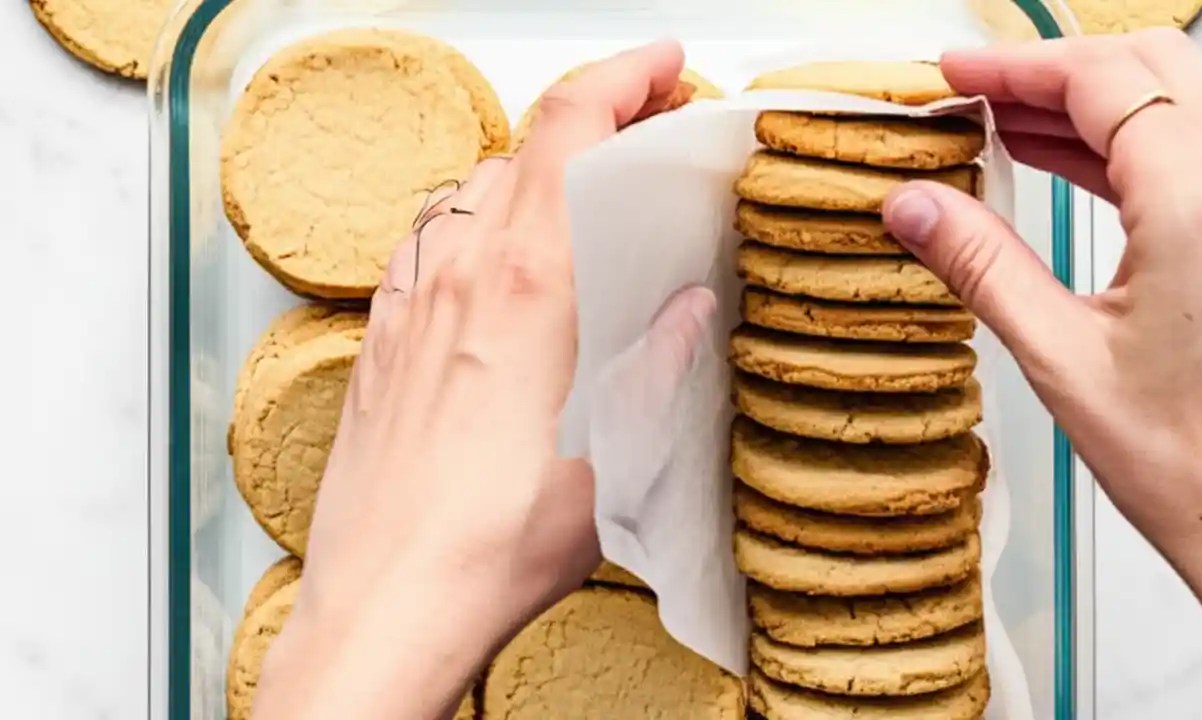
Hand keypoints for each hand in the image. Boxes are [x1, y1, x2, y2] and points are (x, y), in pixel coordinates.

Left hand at [250, 40, 715, 719]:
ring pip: (471, 189)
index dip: (622, 76)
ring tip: (573, 195)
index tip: (660, 64)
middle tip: (639, 132)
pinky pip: (426, 242)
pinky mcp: (382, 339)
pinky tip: (488, 261)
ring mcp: (410, 301)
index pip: (571, 127)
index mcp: (526, 283)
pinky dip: (470, 222)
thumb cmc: (492, 544)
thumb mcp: (622, 456)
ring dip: (528, 170)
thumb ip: (661, 364)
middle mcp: (458, 273)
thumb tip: (687, 307)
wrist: (389, 601)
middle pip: (524, 147)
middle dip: (590, 119)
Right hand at [882, 29, 1201, 710]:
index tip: (958, 75)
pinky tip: (1069, 165)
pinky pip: (1194, 152)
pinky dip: (1126, 145)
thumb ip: (981, 264)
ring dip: (1088, 106)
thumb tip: (918, 209)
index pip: (1101, 81)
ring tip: (1006, 127)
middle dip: (1052, 71)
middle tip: (977, 92)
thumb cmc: (1198, 464)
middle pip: (1147, 68)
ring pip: (1176, 103)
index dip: (1014, 68)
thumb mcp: (1061, 357)